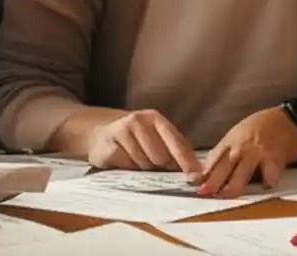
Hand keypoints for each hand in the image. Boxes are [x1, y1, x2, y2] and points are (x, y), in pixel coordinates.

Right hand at [87, 110, 201, 175]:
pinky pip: (127, 166)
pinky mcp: (109, 144)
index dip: (187, 162)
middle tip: (152, 164)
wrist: (99, 134)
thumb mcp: (156, 139)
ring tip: (135, 160)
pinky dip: (128, 168)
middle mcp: (140, 120)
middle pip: (161, 157)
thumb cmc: (135, 140)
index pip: (177, 142)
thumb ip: (175, 152)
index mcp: (157, 119)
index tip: (196, 178)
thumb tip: (196, 173)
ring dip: (142, 168)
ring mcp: (123, 130)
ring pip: (144, 163)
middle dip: (160, 167)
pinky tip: (122, 161)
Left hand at [198, 107, 296, 197]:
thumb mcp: (240, 133)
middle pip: (223, 169)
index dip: (204, 173)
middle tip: (204, 194)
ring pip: (240, 176)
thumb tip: (211, 168)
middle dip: (212, 183)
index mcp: (231, 140)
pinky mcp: (274, 159)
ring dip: (232, 188)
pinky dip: (267, 183)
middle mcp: (242, 147)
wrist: (290, 119)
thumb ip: (228, 149)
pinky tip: (267, 186)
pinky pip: (268, 176)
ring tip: (228, 196)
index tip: (196, 184)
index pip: (213, 159)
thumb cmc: (265, 126)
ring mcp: (257, 152)